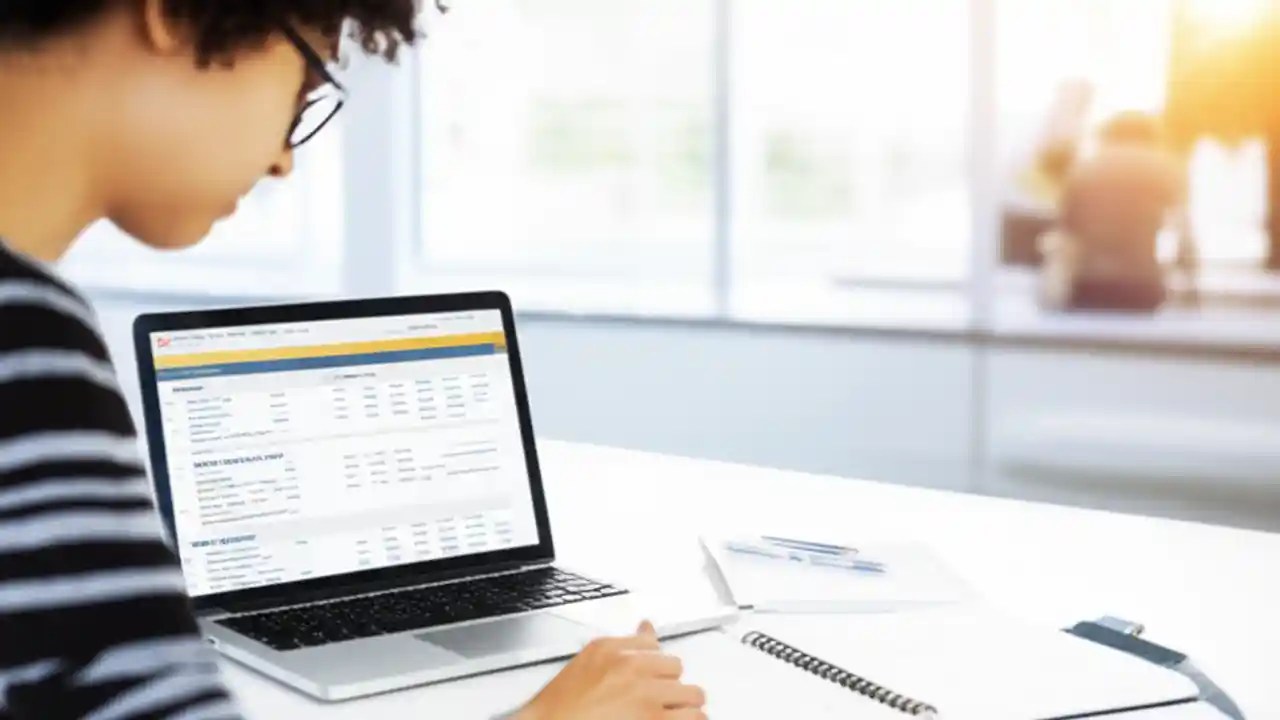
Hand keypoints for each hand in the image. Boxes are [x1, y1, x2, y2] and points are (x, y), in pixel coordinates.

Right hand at [515, 621, 706, 719]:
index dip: (658, 667)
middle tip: (661, 699)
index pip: (659, 650)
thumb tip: (648, 627)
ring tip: (676, 715)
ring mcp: (648, 702)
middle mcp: (635, 673)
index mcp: (617, 653)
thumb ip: (624, 643)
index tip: (656, 676)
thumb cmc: (561, 705)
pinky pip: (694, 719)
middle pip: (678, 670)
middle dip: (672, 686)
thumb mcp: (589, 659)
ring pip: (694, 698)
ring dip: (687, 707)